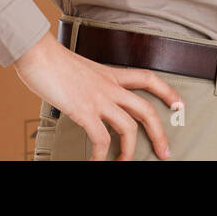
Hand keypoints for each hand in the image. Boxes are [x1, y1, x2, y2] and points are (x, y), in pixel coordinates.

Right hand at [13, 31, 181, 160]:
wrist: (38, 53)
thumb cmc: (53, 60)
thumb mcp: (81, 70)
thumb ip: (90, 84)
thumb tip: (87, 99)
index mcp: (110, 74)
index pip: (148, 78)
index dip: (167, 91)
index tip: (178, 103)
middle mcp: (110, 86)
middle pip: (146, 109)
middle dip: (159, 133)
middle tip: (164, 151)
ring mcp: (99, 98)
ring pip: (129, 127)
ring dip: (129, 150)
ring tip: (124, 162)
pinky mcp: (84, 110)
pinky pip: (101, 139)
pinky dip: (101, 155)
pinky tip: (96, 162)